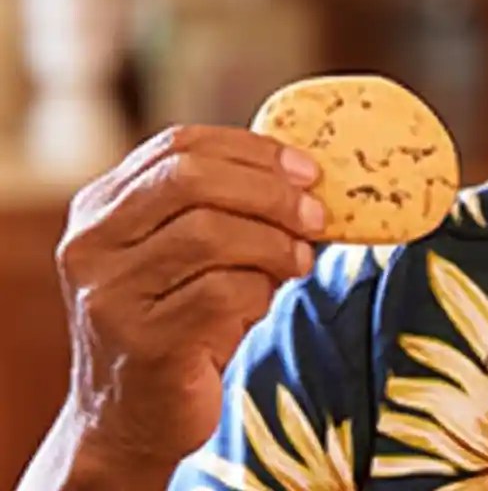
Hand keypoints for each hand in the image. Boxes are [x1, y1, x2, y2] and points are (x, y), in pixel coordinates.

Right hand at [18, 125, 324, 488]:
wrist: (133, 420)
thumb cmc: (179, 323)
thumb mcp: (190, 257)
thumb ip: (224, 210)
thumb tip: (306, 178)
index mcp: (103, 207)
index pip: (179, 146)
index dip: (251, 151)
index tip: (306, 170)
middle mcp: (93, 244)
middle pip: (191, 180)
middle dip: (269, 193)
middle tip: (316, 216)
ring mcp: (111, 294)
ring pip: (208, 233)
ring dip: (273, 244)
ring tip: (298, 263)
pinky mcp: (143, 342)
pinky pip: (221, 292)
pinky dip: (261, 291)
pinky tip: (266, 303)